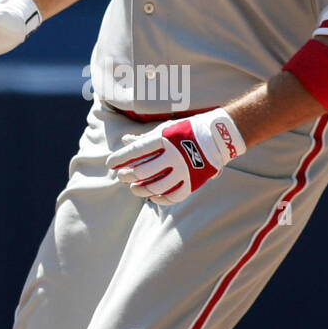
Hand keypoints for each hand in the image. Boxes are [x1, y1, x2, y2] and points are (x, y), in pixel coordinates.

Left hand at [106, 109, 245, 204]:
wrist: (217, 136)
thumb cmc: (185, 131)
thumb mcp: (164, 129)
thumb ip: (144, 138)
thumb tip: (124, 140)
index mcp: (164, 139)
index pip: (135, 151)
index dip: (120, 159)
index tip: (110, 164)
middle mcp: (173, 155)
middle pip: (142, 171)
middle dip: (127, 176)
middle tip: (122, 177)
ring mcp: (183, 170)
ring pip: (155, 187)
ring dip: (141, 190)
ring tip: (134, 188)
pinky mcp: (192, 182)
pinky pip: (172, 197)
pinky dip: (159, 199)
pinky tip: (152, 197)